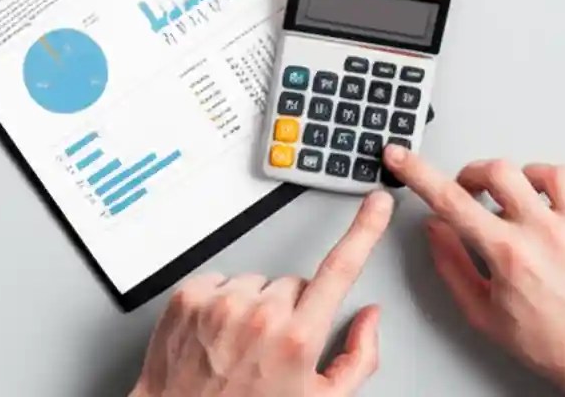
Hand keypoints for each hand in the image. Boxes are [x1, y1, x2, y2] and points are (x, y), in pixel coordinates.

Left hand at [130, 191, 393, 396]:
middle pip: (295, 283)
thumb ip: (357, 359)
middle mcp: (259, 315)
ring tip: (241, 346)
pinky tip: (219, 335)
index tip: (376, 205)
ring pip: (257, 282)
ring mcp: (221, 303)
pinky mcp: (188, 297)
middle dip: (292, 309)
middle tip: (274, 347)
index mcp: (297, 339)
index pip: (340, 269)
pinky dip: (222, 303)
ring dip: (255, 305)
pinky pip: (221, 281)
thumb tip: (370, 319)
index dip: (364, 231)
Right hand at [383, 146, 564, 396]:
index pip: (452, 201)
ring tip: (515, 201)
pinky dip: (553, 189)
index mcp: (510, 256)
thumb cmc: (549, 341)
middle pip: (497, 170)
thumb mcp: (482, 313)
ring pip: (539, 170)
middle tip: (469, 189)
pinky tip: (547, 208)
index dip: (418, 173)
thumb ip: (451, 265)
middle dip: (472, 174)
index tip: (402, 157)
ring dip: (518, 179)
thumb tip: (435, 228)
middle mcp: (546, 233)